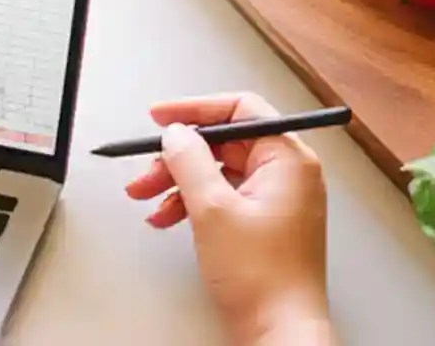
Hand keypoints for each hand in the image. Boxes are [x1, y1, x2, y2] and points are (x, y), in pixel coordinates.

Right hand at [124, 93, 333, 345]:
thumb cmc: (263, 278)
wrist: (278, 330)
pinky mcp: (264, 221)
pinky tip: (166, 217)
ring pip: (218, 171)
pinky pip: (223, 196)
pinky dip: (192, 203)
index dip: (196, 110)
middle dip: (178, 156)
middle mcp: (287, 173)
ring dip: (178, 182)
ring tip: (146, 198)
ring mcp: (277, 198)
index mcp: (288, 159)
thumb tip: (177, 133)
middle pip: (224, 142)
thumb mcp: (213, 209)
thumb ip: (190, 161)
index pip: (240, 110)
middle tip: (146, 168)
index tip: (161, 117)